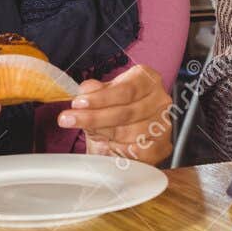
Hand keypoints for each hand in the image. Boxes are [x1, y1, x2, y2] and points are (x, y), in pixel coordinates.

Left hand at [57, 64, 173, 165]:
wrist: (120, 140)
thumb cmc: (112, 114)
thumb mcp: (99, 99)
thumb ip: (93, 92)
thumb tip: (86, 90)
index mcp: (147, 79)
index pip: (126, 89)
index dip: (100, 98)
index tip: (78, 103)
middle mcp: (160, 100)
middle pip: (126, 112)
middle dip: (94, 117)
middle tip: (68, 119)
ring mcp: (163, 124)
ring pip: (130, 132)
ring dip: (104, 134)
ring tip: (89, 133)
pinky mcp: (162, 147)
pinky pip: (138, 151)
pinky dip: (120, 150)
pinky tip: (108, 146)